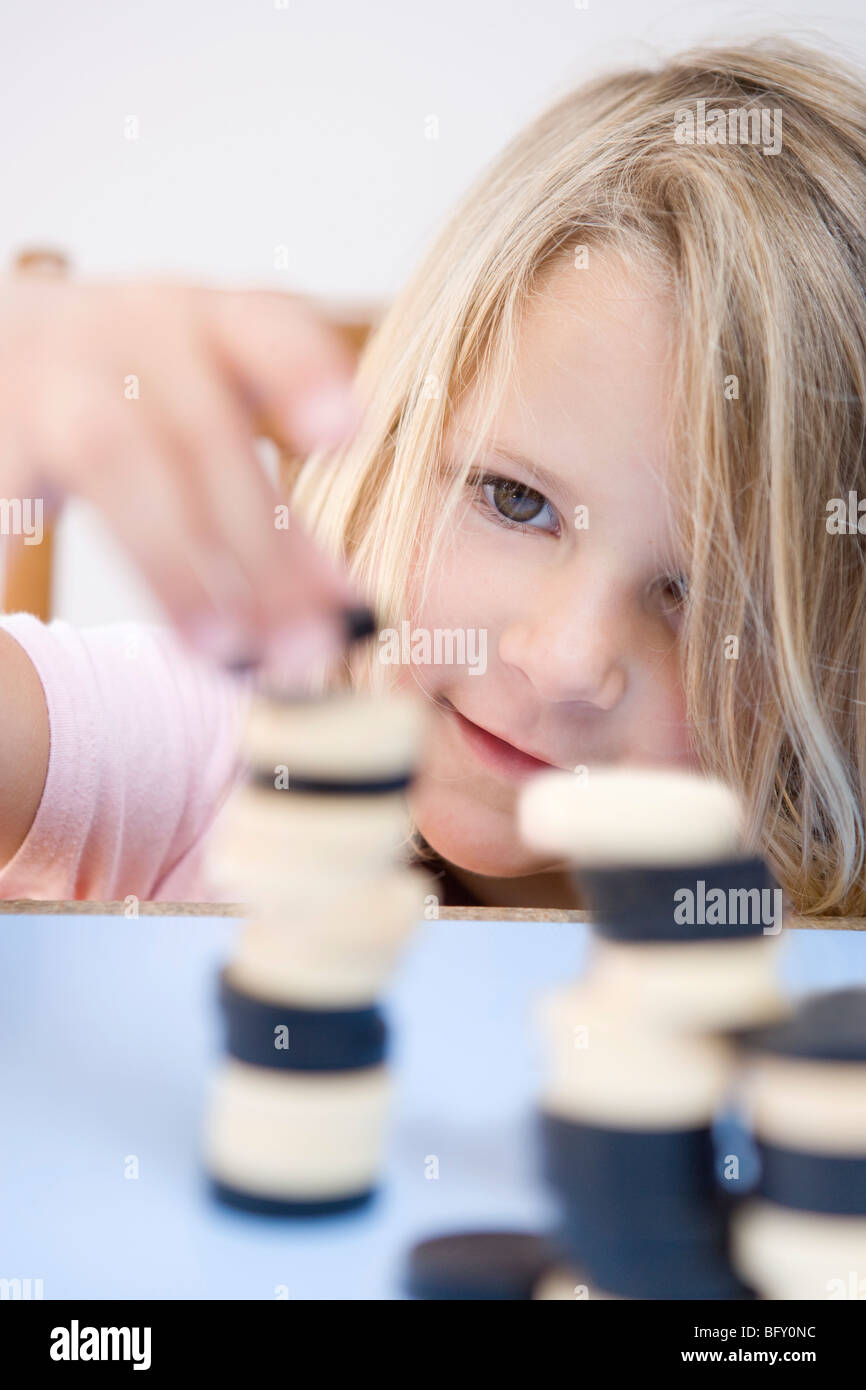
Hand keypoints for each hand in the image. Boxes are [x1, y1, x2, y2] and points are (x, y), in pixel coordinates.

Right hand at [0, 276, 370, 669]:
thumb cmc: (126, 398)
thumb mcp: (205, 429)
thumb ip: (274, 518)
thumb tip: (347, 618)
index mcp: (199, 322)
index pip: (260, 322)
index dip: (300, 369)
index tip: (343, 430)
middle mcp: (124, 334)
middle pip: (202, 430)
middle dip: (263, 550)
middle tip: (306, 646)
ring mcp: (50, 378)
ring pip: (116, 457)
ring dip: (176, 565)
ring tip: (224, 651)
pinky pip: (18, 498)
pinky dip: (36, 552)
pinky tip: (88, 630)